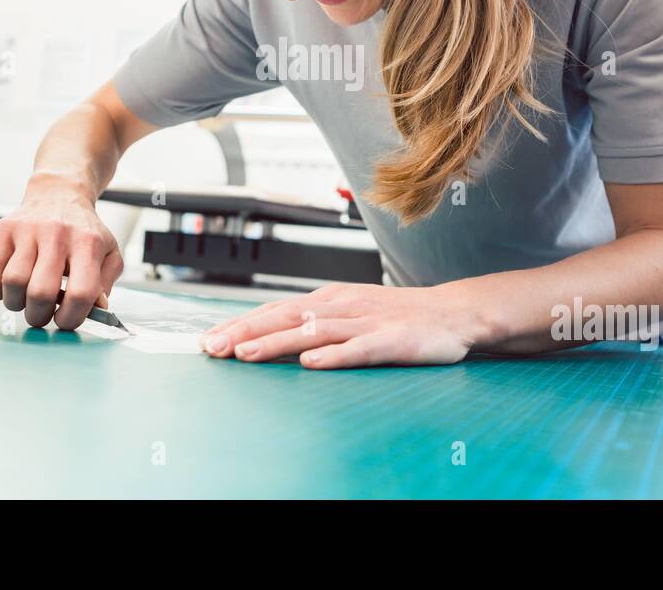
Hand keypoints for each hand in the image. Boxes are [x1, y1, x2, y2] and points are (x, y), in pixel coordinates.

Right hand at [0, 174, 124, 330]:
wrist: (58, 195)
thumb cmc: (83, 231)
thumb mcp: (107, 253)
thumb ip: (104, 283)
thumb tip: (96, 310)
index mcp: (88, 243)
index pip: (81, 293)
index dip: (71, 317)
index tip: (65, 320)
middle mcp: (57, 234)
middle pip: (40, 292)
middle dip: (39, 316)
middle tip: (41, 314)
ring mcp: (27, 230)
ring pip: (12, 283)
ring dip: (16, 304)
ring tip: (24, 299)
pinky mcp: (2, 230)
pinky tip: (8, 288)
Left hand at [198, 281, 484, 368]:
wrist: (452, 313)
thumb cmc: (397, 317)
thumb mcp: (350, 312)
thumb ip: (314, 323)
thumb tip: (270, 335)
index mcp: (329, 299)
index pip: (275, 310)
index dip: (241, 324)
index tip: (209, 339)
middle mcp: (342, 305)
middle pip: (285, 317)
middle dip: (245, 331)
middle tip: (213, 348)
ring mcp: (366, 321)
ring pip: (313, 332)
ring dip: (276, 343)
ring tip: (244, 354)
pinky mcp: (391, 340)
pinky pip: (358, 349)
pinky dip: (333, 356)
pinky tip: (310, 364)